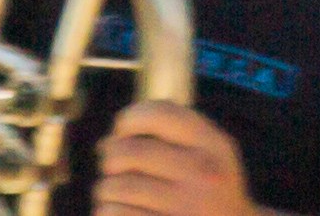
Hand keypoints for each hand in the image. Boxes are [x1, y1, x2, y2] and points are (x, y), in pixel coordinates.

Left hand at [93, 100, 257, 215]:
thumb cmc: (209, 190)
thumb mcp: (208, 155)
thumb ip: (170, 135)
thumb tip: (106, 144)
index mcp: (214, 146)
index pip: (161, 114)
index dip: (130, 117)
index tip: (121, 131)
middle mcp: (204, 175)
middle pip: (131, 152)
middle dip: (110, 157)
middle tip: (111, 167)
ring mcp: (187, 208)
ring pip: (118, 186)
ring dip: (106, 188)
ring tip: (112, 192)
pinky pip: (117, 213)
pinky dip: (107, 210)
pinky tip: (118, 211)